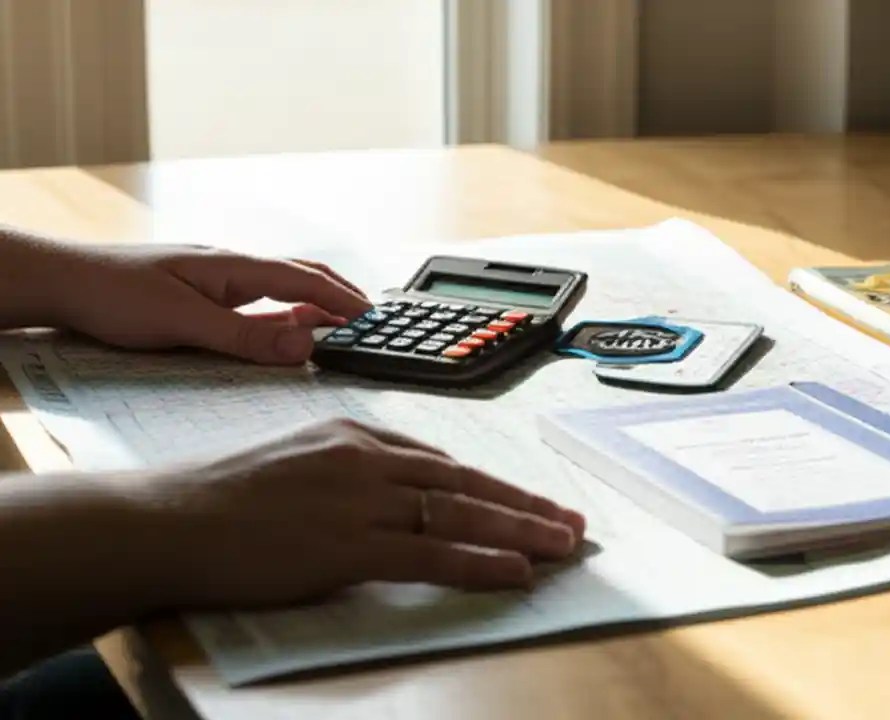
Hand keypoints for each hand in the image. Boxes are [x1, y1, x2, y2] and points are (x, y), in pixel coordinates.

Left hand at [56, 243, 371, 364]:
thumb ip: (247, 337)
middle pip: (301, 277)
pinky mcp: (204, 297)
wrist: (63, 283)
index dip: (344, 302)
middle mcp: (232, 270)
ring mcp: (218, 282)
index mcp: (234, 268)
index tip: (375, 321)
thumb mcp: (184, 322)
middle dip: (339, 297)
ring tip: (342, 328)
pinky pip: (258, 305)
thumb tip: (305, 345)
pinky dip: (286, 317)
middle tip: (372, 320)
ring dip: (314, 307)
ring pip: (282, 291)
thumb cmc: (114, 295)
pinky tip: (289, 332)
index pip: (305, 283)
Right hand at [142, 418, 586, 608]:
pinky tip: (514, 570)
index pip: (444, 462)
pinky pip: (431, 554)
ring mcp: (361, 500)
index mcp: (357, 435)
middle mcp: (368, 459)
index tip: (528, 499)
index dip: (493, 485)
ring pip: (460, 515)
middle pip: (466, 483)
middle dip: (525, 504)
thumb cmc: (227, 497)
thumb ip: (353, 472)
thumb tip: (396, 496)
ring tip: (562, 545)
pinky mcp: (348, 544)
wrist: (172, 519)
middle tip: (570, 521)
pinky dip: (480, 562)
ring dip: (520, 531)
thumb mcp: (300, 461)